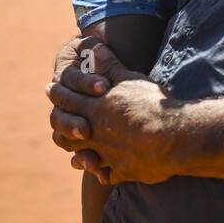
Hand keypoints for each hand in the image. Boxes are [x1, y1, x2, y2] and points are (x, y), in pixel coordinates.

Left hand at [46, 38, 179, 185]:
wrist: (173, 136)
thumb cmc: (152, 104)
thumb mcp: (130, 79)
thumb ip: (110, 66)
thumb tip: (94, 48)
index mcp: (96, 108)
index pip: (67, 100)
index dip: (58, 93)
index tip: (50, 88)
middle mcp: (96, 133)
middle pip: (66, 132)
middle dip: (60, 124)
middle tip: (55, 119)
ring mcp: (107, 155)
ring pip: (81, 156)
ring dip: (77, 154)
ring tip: (75, 153)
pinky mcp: (122, 170)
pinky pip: (105, 174)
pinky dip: (101, 172)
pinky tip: (101, 172)